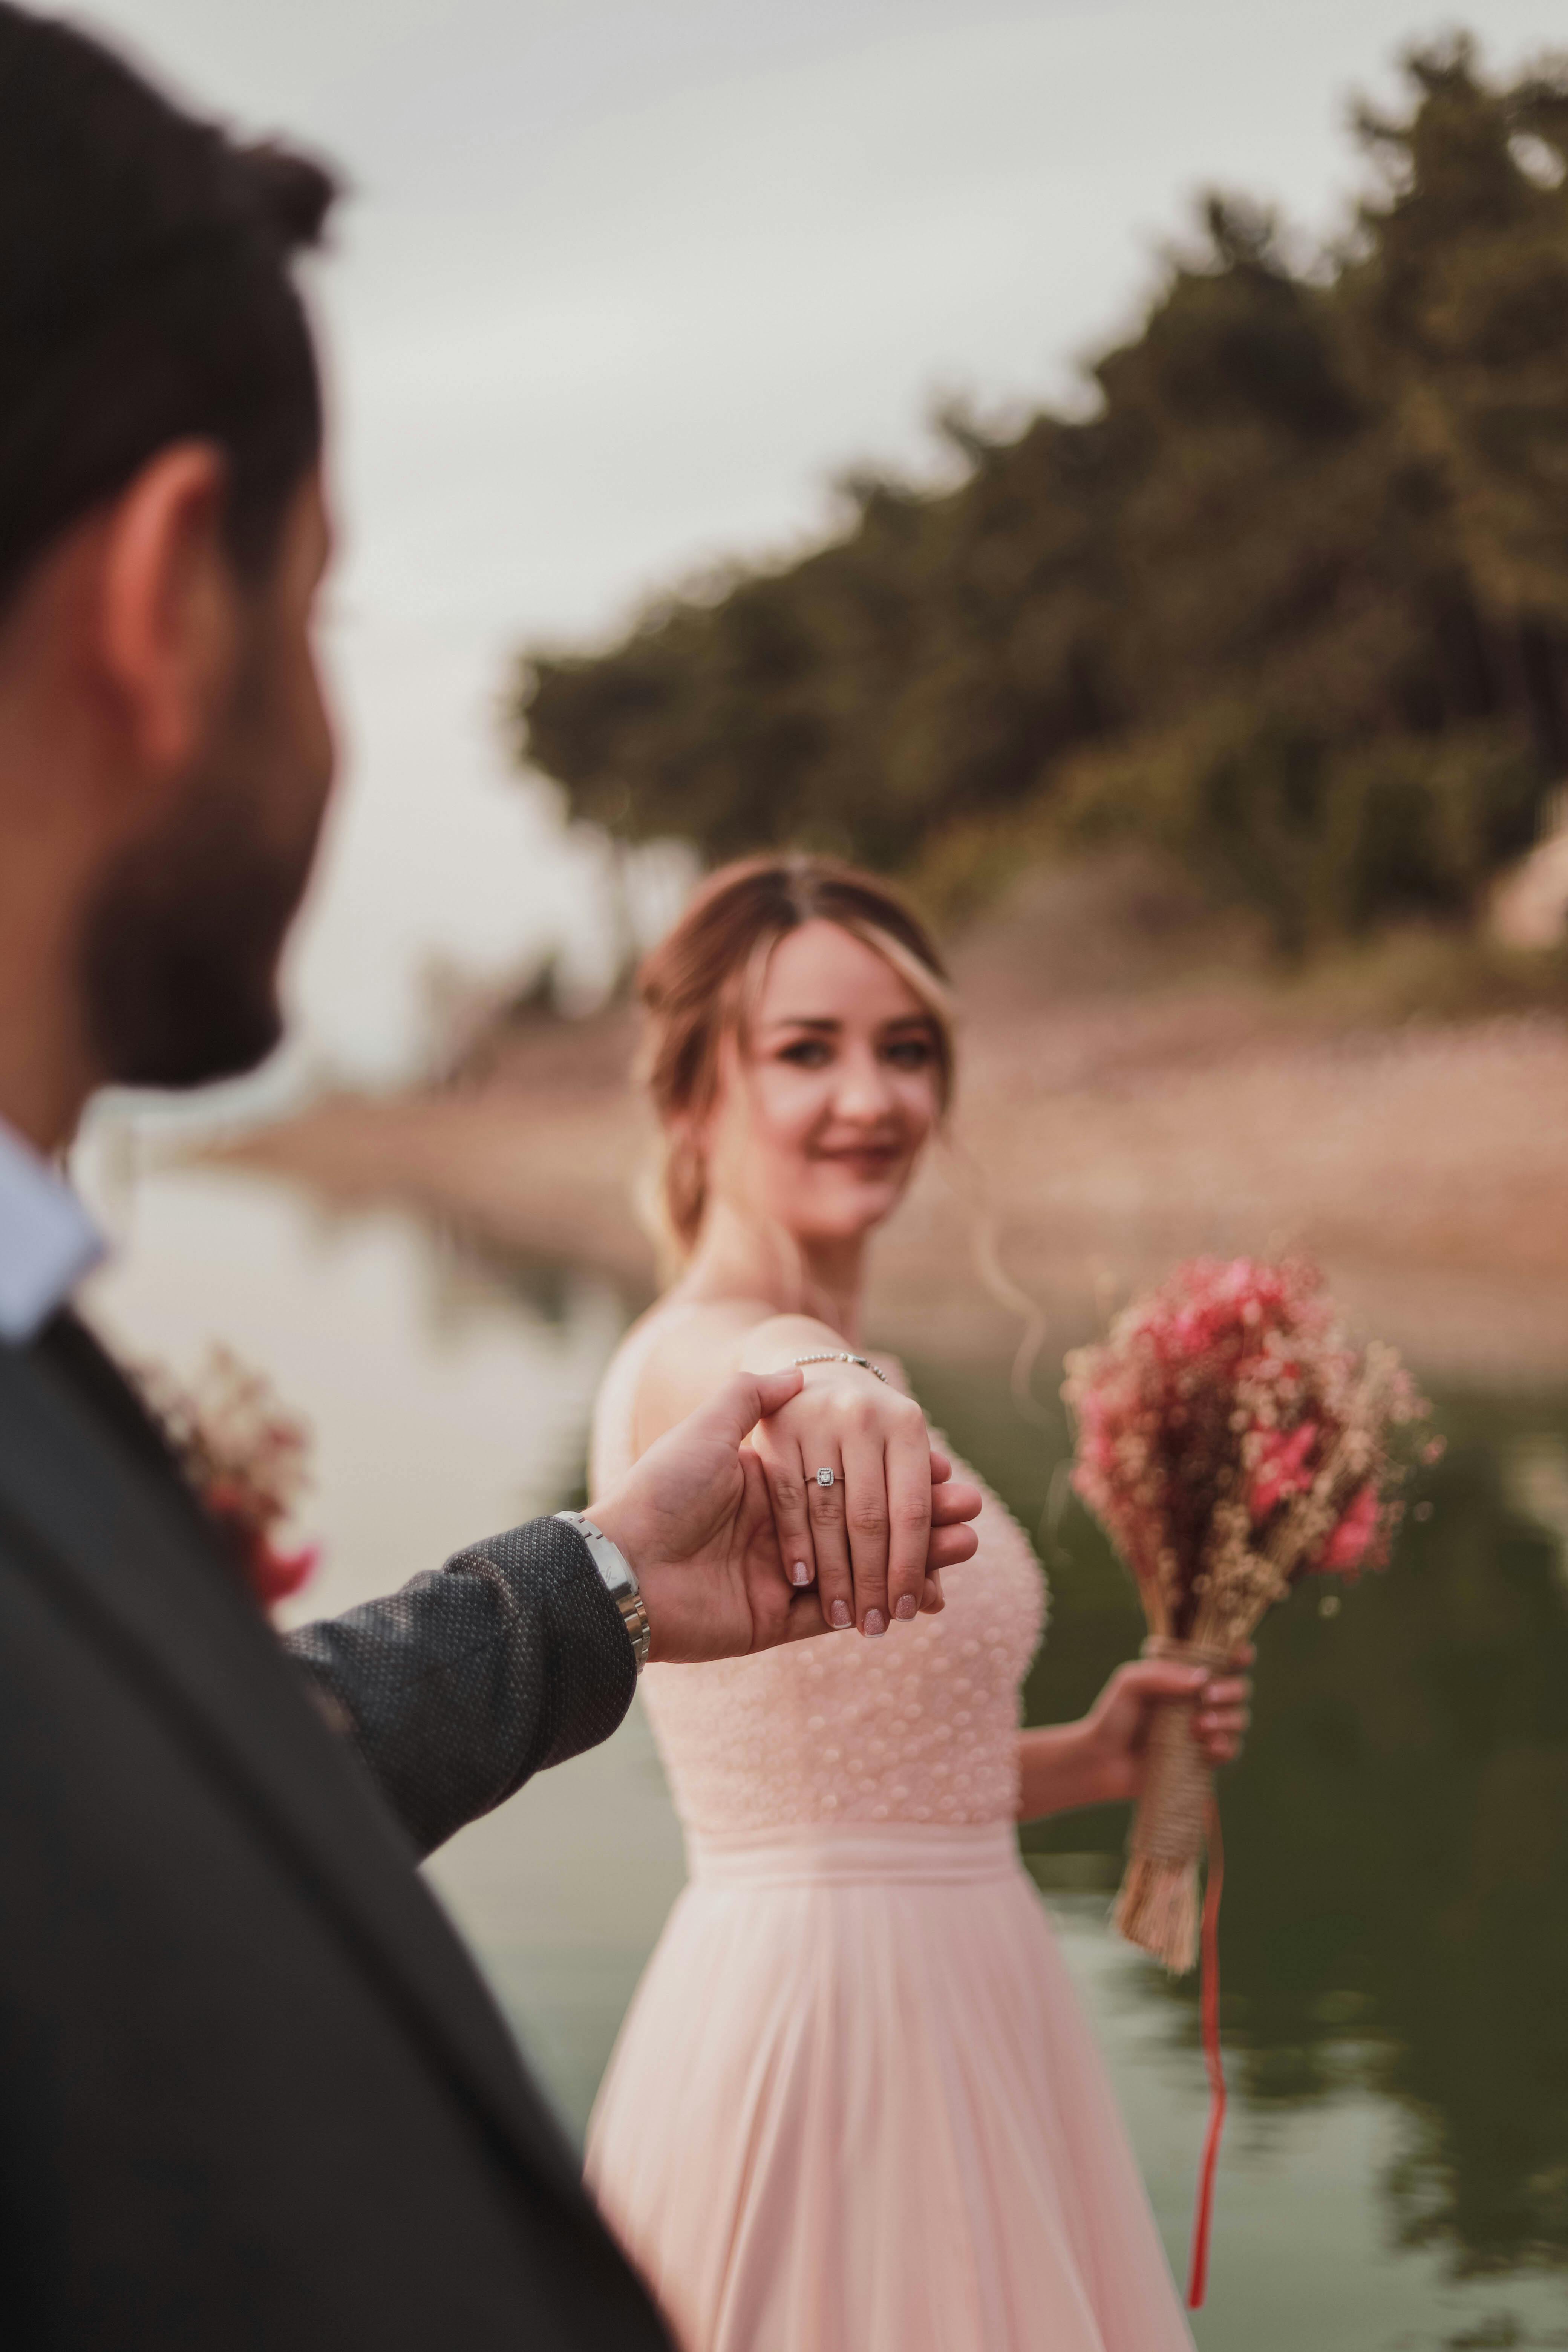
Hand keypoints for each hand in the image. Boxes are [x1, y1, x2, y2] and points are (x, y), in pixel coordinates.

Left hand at [588, 1371, 978, 1663]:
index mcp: (770, 1485)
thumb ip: (751, 1397)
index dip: (901, 1477)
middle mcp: (783, 1529)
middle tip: (974, 1512)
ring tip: (967, 1544)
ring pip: (868, 1567)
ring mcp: (784, 1577)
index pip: (854, 1479)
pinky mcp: (779, 1620)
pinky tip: (930, 1588)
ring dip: (919, 1558)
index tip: (951, 1470)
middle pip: (870, 1524)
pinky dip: (887, 1598)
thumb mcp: (705, 1431)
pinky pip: (844, 1611)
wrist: (620, 1566)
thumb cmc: (661, 1491)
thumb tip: (794, 1370)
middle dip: (924, 1519)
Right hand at [747, 1357, 972, 1636]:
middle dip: (874, 1580)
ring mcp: (817, 1419)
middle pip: (871, 1516)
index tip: (910, 1612)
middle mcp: (864, 1416)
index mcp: (907, 1423)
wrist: (815, 1375)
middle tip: (875, 1627)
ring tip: (843, 1617)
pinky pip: (788, 1499)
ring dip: (836, 1573)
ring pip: (829, 1512)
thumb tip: (936, 1603)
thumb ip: (916, 1530)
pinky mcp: (776, 1430)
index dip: (912, 1566)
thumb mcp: (899, 1466)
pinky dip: (798, 1543)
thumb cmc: (868, 1440)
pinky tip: (805, 1582)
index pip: (912, 1509)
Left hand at [1078, 1647, 1253, 1807]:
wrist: (1103, 1760)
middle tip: (1206, 1696)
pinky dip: (1225, 1746)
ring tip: (1197, 1726)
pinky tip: (1206, 1747)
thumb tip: (1203, 1679)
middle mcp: (1200, 1699)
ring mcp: (1205, 1728)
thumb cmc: (1113, 1715)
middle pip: (1241, 1687)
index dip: (1240, 1653)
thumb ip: (1163, 1673)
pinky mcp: (1205, 1757)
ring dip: (1227, 1719)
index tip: (1239, 1656)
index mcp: (1186, 1674)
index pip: (1224, 1657)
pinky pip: (1231, 1749)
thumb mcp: (1130, 1682)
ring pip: (1240, 1718)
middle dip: (1231, 1690)